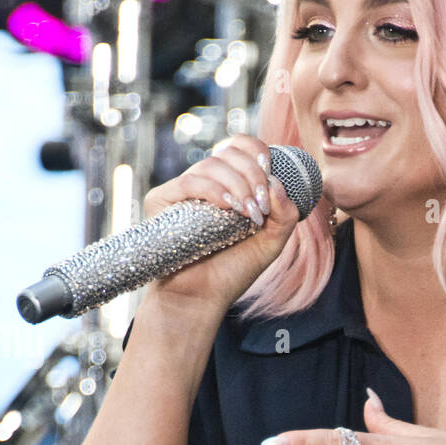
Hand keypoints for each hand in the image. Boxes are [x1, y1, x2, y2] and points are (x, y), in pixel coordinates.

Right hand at [142, 134, 300, 313]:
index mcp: (228, 184)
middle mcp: (204, 182)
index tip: (270, 171)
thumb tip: (277, 183)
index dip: (255, 150)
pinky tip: (227, 207)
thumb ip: (285, 215)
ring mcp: (182, 190)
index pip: (239, 146)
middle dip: (252, 174)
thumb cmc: (232, 271)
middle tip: (260, 207)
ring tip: (248, 215)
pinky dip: (213, 190)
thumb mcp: (271, 242)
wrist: (201, 298)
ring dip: (237, 185)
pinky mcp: (161, 201)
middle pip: (228, 152)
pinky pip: (189, 182)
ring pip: (211, 165)